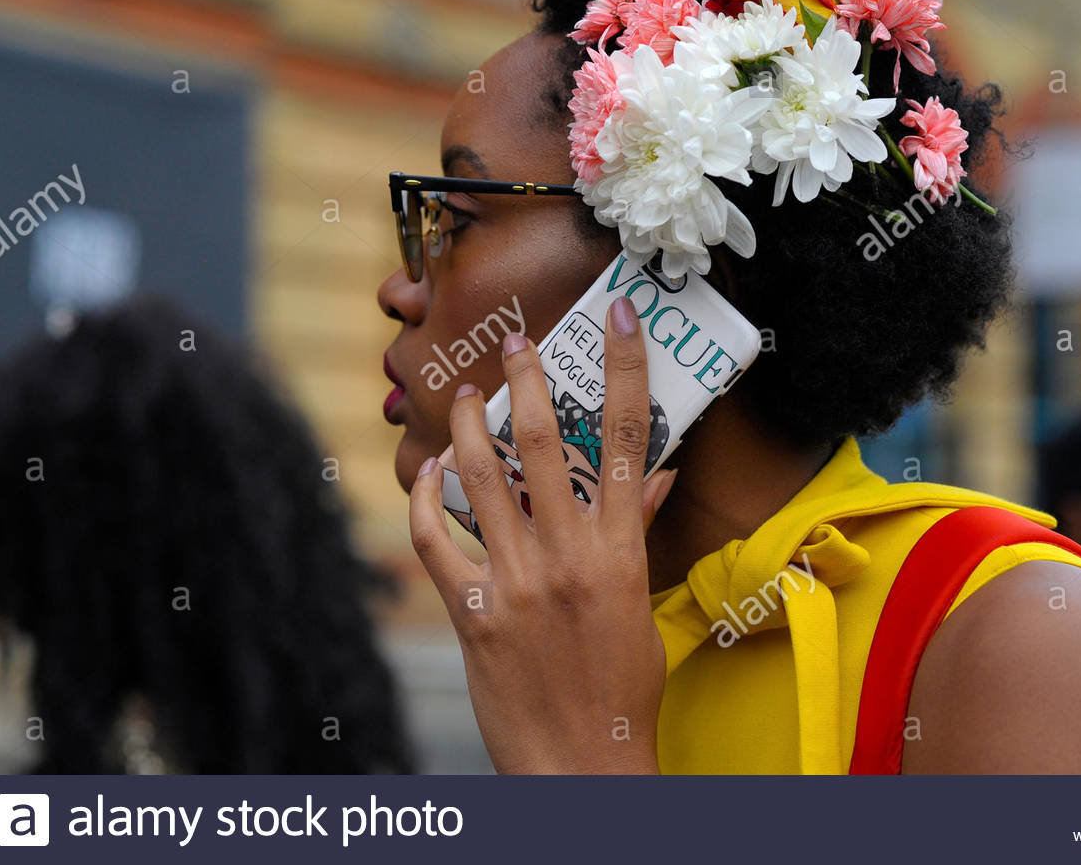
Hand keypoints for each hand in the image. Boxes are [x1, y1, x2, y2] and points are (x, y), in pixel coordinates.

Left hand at [408, 296, 675, 773]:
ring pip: (481, 476)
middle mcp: (567, 554)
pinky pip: (435, 537)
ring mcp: (515, 580)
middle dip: (527, 377)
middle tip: (516, 342)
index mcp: (620, 550)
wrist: (581, 762)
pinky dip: (425, 497)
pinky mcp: (472, 609)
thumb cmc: (621, 688)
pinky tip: (427, 472)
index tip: (619, 318)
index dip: (625, 368)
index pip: (627, 438)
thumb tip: (656, 474)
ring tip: (467, 394)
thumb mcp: (641, 606)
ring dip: (469, 423)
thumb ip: (637, 533)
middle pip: (542, 439)